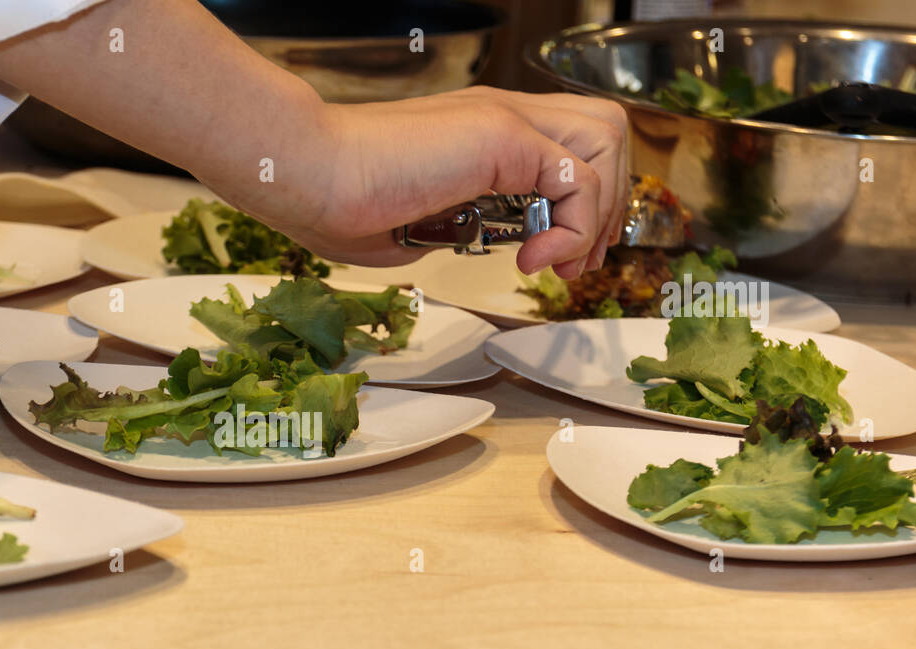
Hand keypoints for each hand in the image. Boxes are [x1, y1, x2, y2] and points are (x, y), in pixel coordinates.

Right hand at [209, 87, 627, 279]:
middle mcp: (502, 116)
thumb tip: (470, 245)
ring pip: (607, 141)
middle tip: (575, 264)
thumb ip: (451, 229)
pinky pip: (578, 179)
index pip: (570, 146)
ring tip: (559, 261)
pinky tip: (533, 260)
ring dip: (600, 210)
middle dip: (609, 206)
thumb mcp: (411, 228)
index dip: (583, 204)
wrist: (306, 175)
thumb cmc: (334, 202)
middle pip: (605, 133)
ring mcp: (506, 119)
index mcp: (480, 133)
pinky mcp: (504, 136)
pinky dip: (574, 228)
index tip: (558, 258)